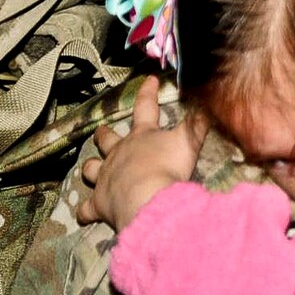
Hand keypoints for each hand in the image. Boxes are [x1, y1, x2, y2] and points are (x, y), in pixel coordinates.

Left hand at [77, 76, 208, 230]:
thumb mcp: (189, 140)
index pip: (145, 107)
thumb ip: (198, 122)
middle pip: (108, 139)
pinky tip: (84, 214)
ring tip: (89, 169)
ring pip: (91, 169)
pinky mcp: (99, 203)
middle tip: (100, 130)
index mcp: (142, 136)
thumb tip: (209, 102)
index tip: (148, 80)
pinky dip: (85, 211)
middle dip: (105, 134)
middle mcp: (119, 153)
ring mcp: (106, 177)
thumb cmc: (168, 166)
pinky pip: (87, 208)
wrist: (148, 198)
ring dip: (91, 168)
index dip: (148, 93)